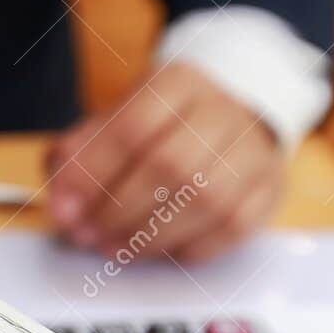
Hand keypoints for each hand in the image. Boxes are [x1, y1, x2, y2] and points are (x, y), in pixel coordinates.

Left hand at [45, 63, 285, 262]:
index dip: (93, 175)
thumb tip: (62, 205)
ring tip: (116, 247)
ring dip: (151, 235)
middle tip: (88, 235)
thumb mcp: (111, 124)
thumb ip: (76, 158)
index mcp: (178, 83)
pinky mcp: (270, 188)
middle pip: (171, 166)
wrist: (230, 121)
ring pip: (207, 200)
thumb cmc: (158, 129)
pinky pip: (233, 227)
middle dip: (119, 210)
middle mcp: (224, 110)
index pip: (132, 129)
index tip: (64, 209)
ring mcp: (255, 150)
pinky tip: (159, 249)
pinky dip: (189, 246)